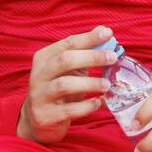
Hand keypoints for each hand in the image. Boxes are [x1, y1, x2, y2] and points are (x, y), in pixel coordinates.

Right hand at [17, 25, 117, 144]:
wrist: (38, 120)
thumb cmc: (59, 90)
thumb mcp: (69, 69)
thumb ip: (84, 52)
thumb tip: (104, 31)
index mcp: (44, 59)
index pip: (67, 43)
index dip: (89, 38)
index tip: (108, 33)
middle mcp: (38, 75)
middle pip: (65, 60)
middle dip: (91, 57)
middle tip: (113, 58)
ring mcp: (39, 96)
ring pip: (64, 85)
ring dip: (90, 83)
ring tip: (107, 85)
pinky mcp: (45, 116)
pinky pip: (68, 110)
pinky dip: (86, 106)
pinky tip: (98, 103)